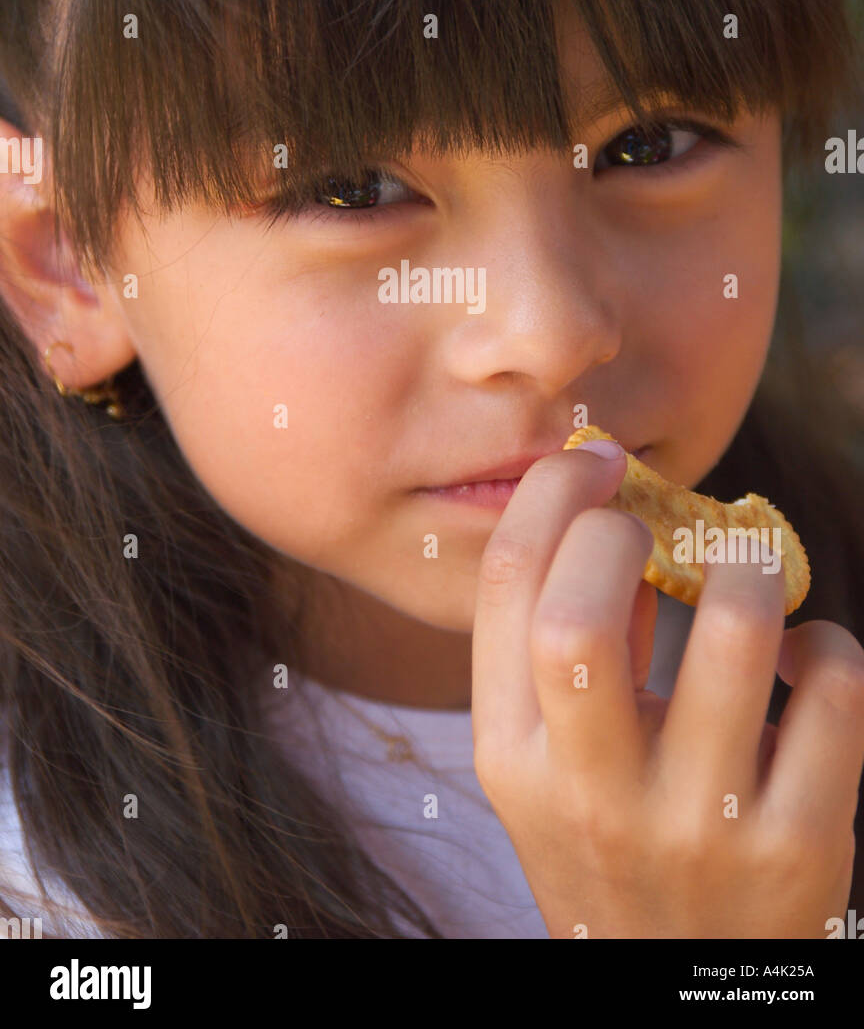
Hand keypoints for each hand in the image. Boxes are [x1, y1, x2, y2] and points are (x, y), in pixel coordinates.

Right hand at [471, 442, 863, 937]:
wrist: (676, 992)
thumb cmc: (611, 848)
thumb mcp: (549, 769)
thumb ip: (564, 656)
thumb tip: (620, 515)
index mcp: (513, 757)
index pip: (507, 587)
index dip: (553, 494)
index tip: (595, 462)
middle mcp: (589, 792)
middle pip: (580, 616)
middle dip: (624, 531)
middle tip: (658, 526)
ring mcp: (696, 823)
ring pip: (737, 633)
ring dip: (751, 567)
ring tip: (747, 572)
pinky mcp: (796, 844)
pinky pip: (834, 689)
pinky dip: (826, 644)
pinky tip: (803, 661)